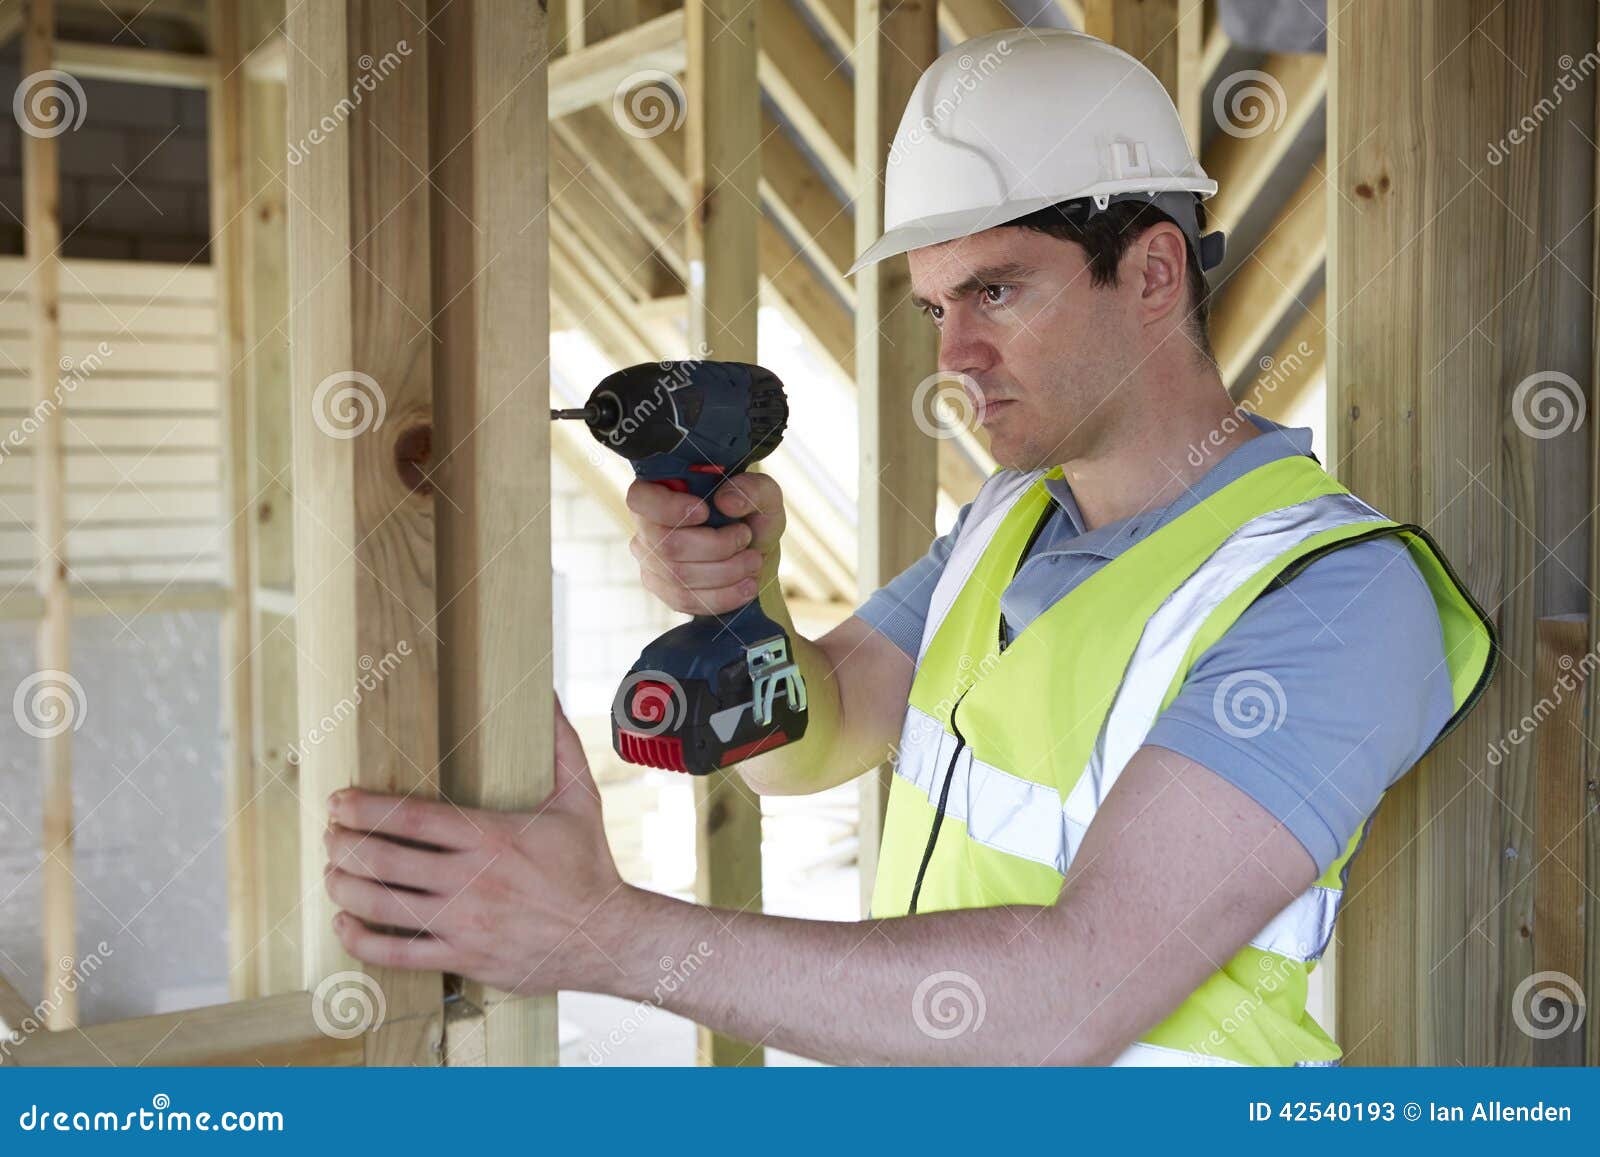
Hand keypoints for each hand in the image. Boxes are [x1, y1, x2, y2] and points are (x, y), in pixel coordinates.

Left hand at [324, 695, 628, 995]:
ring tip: (332, 872)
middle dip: (344, 844)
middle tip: (330, 834)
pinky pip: (397, 954)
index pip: (409, 818)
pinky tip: (345, 923)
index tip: (337, 801)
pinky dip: (360, 939)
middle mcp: (469, 880)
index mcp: (489, 836)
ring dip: (344, 887)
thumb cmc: (589, 864)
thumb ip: (560, 743)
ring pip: (381, 906)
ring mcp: (463, 922)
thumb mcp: (580, 797)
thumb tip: (549, 693)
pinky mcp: (463, 957)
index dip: (363, 808)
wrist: (606, 936)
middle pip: (383, 860)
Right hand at [625, 472, 784, 614]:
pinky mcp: (663, 589)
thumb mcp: (763, 494)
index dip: (668, 508)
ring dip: (725, 572)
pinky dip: (722, 597)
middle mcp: (646, 527)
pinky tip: (745, 587)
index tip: (705, 512)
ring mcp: (651, 561)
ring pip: (679, 577)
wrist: (753, 550)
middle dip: (716, 546)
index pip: (641, 499)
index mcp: (659, 491)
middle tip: (746, 537)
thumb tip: (726, 501)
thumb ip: (752, 489)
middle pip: (667, 545)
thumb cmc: (751, 515)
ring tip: (753, 561)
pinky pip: (685, 600)